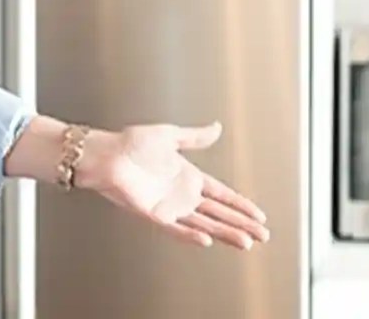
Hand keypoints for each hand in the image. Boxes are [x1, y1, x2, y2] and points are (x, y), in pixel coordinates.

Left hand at [73, 121, 270, 249]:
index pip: (222, 194)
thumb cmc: (129, 143)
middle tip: (263, 235)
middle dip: (241, 224)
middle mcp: (181, 194)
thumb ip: (194, 137)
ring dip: (224, 232)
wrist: (105, 153)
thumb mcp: (169, 136)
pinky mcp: (154, 214)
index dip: (240, 204)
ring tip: (246, 241)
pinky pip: (176, 228)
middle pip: (219, 213)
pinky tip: (207, 239)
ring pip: (204, 224)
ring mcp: (169, 206)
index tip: (259, 215)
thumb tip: (216, 127)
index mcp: (187, 176)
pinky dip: (191, 235)